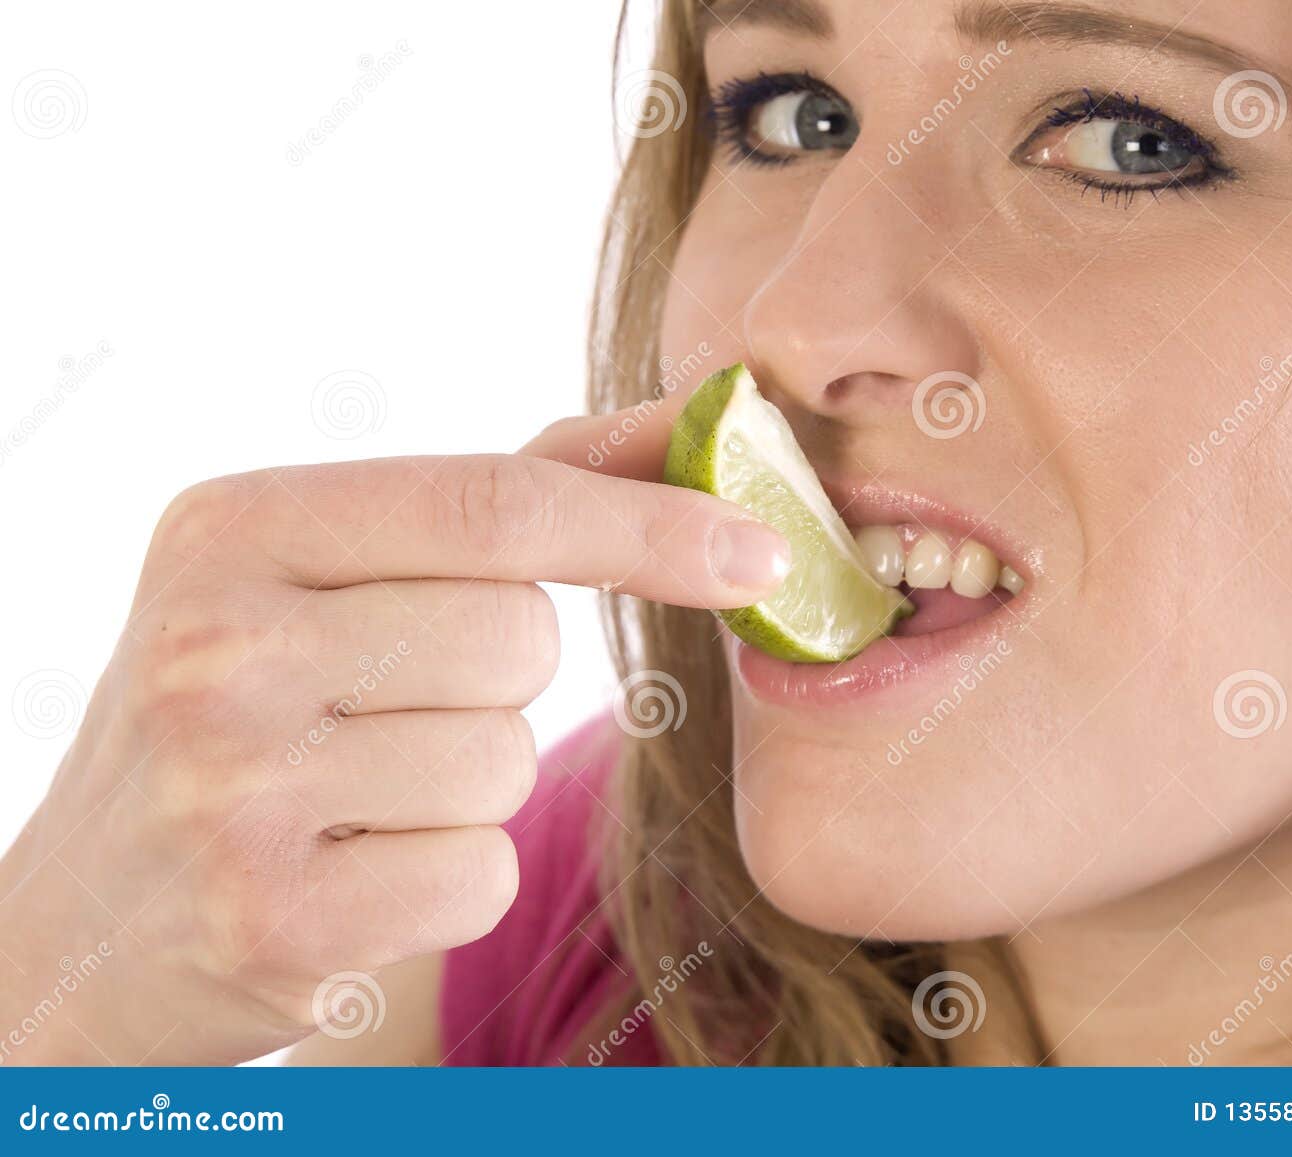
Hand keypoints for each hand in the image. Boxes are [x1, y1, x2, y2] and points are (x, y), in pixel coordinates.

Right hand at [0, 421, 786, 1064]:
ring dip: (465, 783)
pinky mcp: (275, 921)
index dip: (649, 521)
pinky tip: (348, 872)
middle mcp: (218, 647)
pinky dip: (446, 875)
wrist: (82, 924)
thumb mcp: (317, 574)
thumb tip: (687, 425)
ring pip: (506, 759)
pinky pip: (479, 870)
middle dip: (498, 677)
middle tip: (378, 707)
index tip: (764, 544)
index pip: (498, 503)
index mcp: (233, 529)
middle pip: (520, 638)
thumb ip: (499, 498)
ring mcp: (236, 791)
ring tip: (346, 794)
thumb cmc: (239, 716)